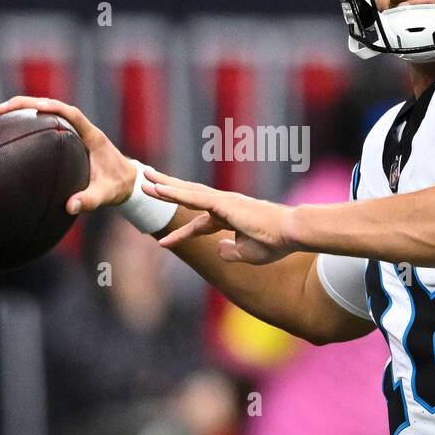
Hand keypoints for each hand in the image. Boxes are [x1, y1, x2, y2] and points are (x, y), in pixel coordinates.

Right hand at [0, 96, 135, 213]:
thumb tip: (70, 207)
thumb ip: (90, 200)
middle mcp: (81, 129)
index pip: (72, 114)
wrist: (127, 182)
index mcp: (92, 136)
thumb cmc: (117, 186)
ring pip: (46, 112)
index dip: (53, 107)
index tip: (34, 107)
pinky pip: (45, 124)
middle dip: (24, 104)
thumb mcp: (105, 195)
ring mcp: (73, 132)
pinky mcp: (67, 138)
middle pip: (52, 106)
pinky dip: (26, 123)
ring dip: (21, 110)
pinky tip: (6, 130)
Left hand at [143, 168, 294, 263]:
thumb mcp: (247, 254)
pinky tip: (159, 189)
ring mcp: (223, 201)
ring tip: (144, 180)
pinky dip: (175, 192)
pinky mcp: (223, 203)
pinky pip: (193, 197)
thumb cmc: (275, 244)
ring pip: (187, 192)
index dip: (181, 234)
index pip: (199, 224)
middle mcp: (224, 205)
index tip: (162, 244)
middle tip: (147, 183)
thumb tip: (218, 250)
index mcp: (230, 217)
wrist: (291, 234)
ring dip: (164, 186)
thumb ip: (231, 252)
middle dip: (167, 191)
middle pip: (189, 196)